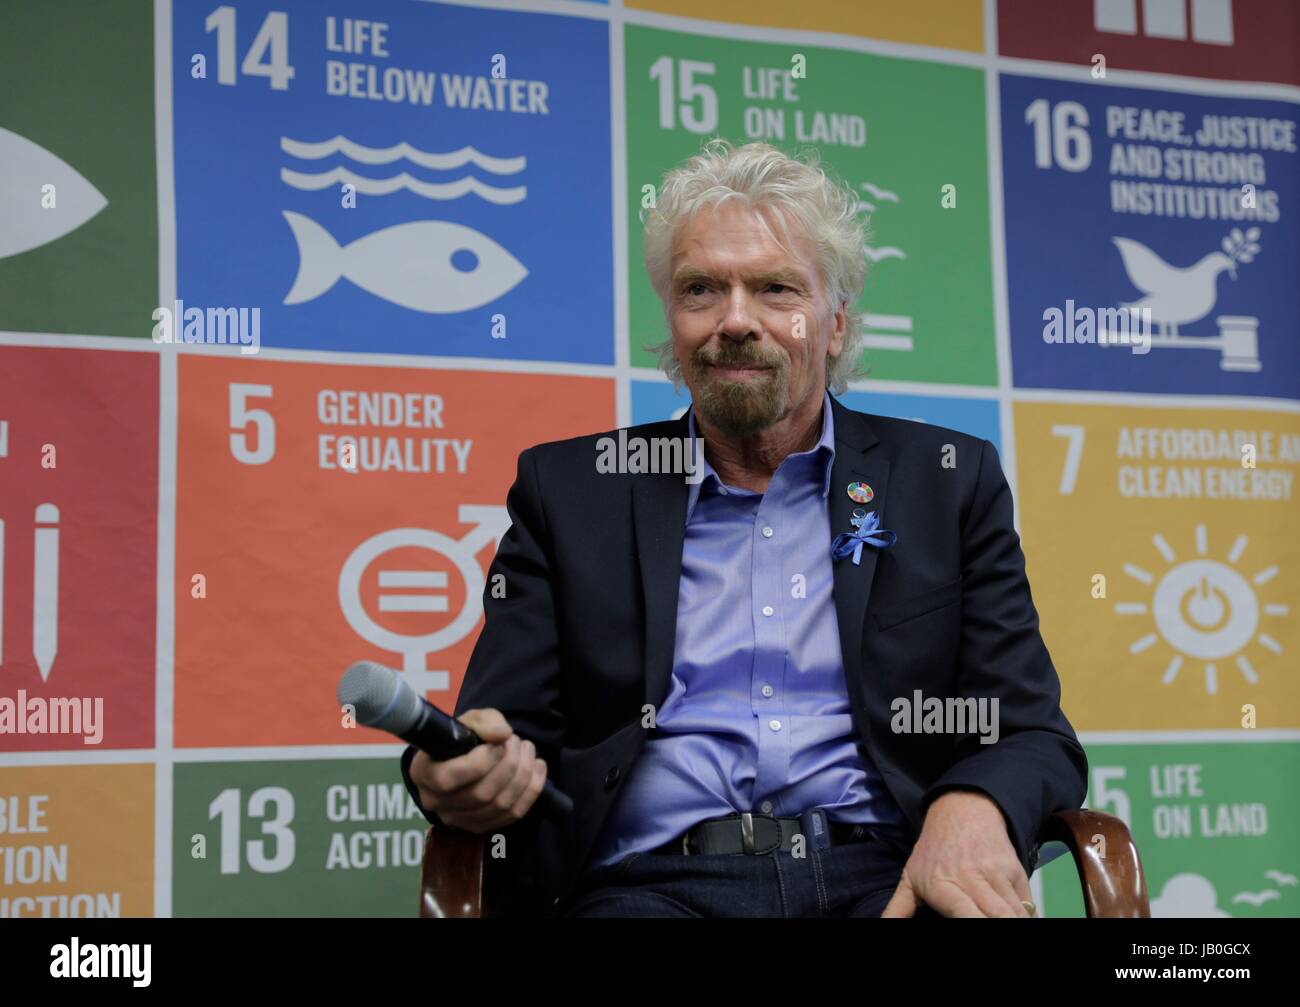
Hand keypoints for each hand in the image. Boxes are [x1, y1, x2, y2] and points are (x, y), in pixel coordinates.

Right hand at [407, 708, 547, 832]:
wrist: (463, 758)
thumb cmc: (462, 738)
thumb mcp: (470, 720)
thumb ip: (485, 721)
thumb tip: (502, 734)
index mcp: (423, 772)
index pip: (449, 778)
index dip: (481, 761)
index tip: (499, 743)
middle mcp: (435, 801)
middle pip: (480, 794)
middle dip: (509, 765)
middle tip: (518, 742)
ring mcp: (456, 819)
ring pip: (499, 806)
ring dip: (523, 775)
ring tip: (528, 750)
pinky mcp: (478, 826)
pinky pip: (511, 816)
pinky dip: (531, 791)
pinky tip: (538, 768)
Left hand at [882, 790, 1032, 917]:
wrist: (964, 810)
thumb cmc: (935, 849)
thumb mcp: (911, 877)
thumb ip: (899, 909)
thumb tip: (883, 926)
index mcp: (942, 885)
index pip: (965, 915)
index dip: (976, 923)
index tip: (975, 923)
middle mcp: (971, 879)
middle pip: (998, 918)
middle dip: (1001, 925)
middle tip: (990, 922)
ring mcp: (996, 874)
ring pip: (1015, 914)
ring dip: (1014, 921)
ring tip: (998, 917)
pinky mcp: (1015, 870)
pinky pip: (1027, 905)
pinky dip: (1024, 916)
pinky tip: (1014, 916)